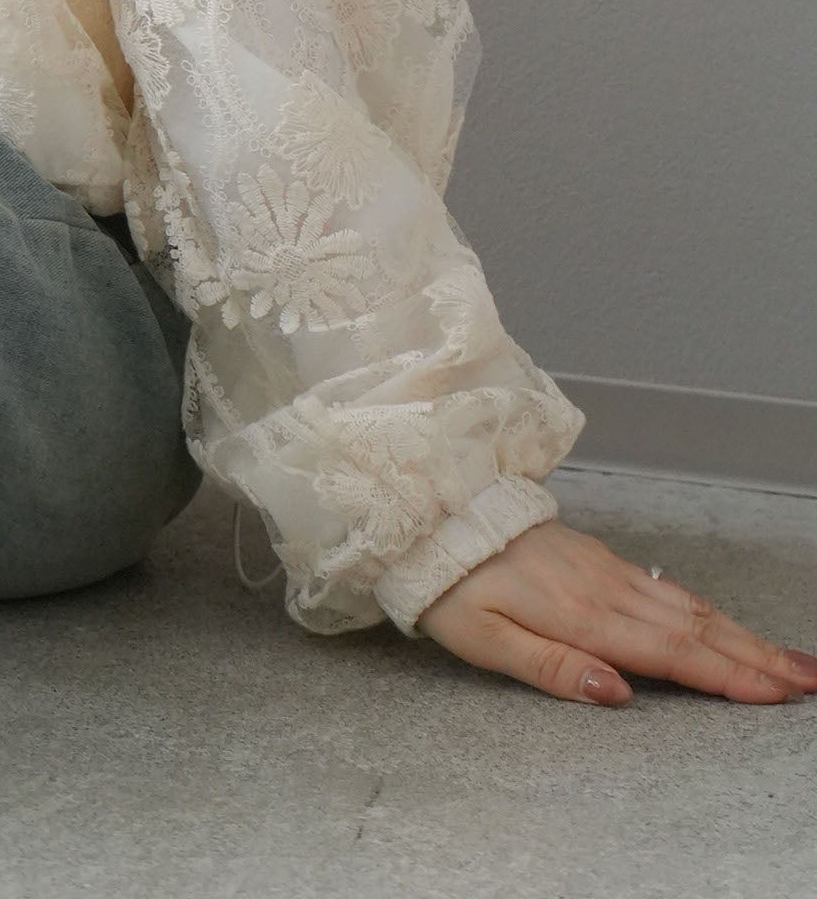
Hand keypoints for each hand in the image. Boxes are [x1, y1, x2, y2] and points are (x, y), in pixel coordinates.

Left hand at [417, 517, 816, 704]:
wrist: (430, 514)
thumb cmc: (451, 587)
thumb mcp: (486, 641)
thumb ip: (553, 668)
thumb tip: (620, 693)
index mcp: (581, 615)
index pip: (671, 653)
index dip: (728, 677)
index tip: (778, 695)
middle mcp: (603, 588)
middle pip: (695, 628)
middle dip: (757, 657)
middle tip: (809, 680)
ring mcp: (604, 568)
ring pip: (687, 605)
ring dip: (741, 633)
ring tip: (785, 660)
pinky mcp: (596, 558)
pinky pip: (666, 588)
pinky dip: (708, 610)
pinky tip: (724, 625)